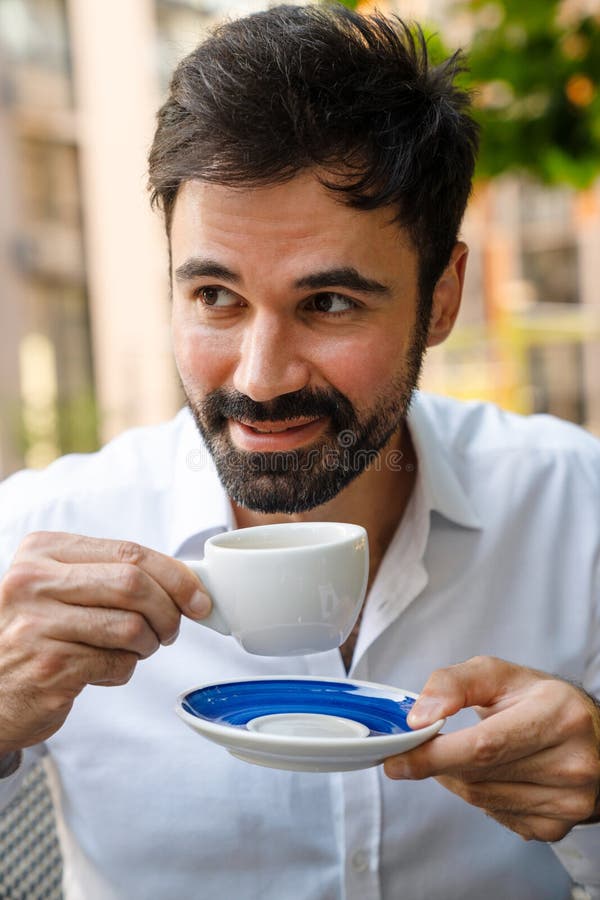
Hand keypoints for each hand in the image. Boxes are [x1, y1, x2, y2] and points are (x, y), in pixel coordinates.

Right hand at [0, 531, 210, 753]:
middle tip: (171, 629)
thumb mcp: (57, 587)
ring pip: (131, 626)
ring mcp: (38, 625)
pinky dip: (123, 669)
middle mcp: (33, 582)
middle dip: (168, 610)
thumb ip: (110, 575)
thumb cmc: (36, 633)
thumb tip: (187, 583)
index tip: (198, 597)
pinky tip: (102, 669)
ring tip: (134, 649)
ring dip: (148, 644)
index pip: (128, 552)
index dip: (174, 575)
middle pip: (133, 584)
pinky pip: (117, 663)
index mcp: (42, 551)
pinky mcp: (49, 668)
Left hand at [384, 656, 599, 841]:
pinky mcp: (559, 826)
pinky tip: (490, 773)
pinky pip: (496, 815)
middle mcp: (573, 762)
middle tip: (414, 752)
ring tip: (460, 754)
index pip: (485, 745)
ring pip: (482, 799)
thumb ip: (452, 684)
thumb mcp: (497, 674)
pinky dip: (479, 795)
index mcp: (559, 715)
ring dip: (456, 778)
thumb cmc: (537, 699)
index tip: (397, 759)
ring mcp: (570, 800)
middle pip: (479, 775)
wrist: (589, 735)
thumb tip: (418, 718)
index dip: (435, 755)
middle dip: (437, 764)